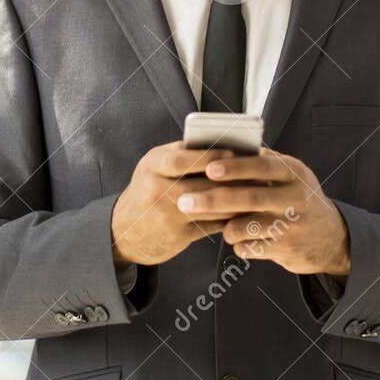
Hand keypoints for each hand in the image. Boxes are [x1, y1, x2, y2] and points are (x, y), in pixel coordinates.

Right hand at [110, 142, 241, 266]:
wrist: (123, 232)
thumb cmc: (146, 192)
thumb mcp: (154, 167)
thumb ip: (182, 154)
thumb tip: (222, 143)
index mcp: (153, 166)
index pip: (184, 159)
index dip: (211, 156)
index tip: (234, 154)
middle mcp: (158, 190)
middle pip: (203, 184)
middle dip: (233, 180)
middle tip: (256, 175)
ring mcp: (168, 215)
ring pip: (212, 206)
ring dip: (236, 200)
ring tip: (254, 192)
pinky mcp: (179, 236)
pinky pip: (212, 225)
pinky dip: (230, 218)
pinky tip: (242, 212)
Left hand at [175, 147, 350, 276]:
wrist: (332, 238)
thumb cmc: (299, 199)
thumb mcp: (291, 175)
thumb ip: (263, 163)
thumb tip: (220, 148)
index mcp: (294, 173)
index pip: (262, 166)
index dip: (235, 167)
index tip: (209, 168)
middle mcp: (295, 198)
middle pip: (249, 198)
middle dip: (213, 200)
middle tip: (184, 201)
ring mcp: (291, 226)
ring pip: (243, 226)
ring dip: (226, 228)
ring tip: (228, 226)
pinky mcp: (285, 250)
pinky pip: (247, 247)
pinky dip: (239, 244)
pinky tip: (246, 240)